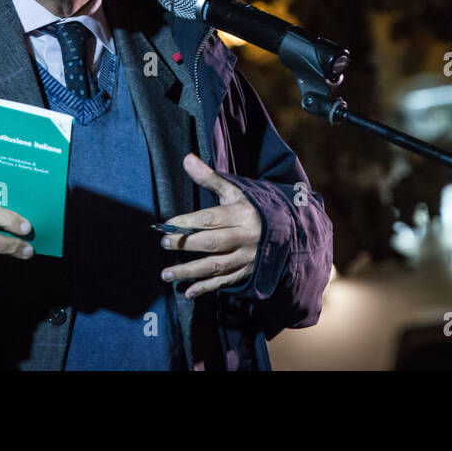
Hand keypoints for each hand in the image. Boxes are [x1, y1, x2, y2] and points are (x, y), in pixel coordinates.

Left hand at [159, 153, 261, 297]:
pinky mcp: (248, 272)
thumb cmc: (252, 207)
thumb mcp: (235, 190)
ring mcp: (247, 257)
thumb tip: (186, 158)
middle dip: (185, 244)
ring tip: (166, 274)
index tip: (166, 224)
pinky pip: (225, 281)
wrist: (287, 230)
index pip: (211, 218)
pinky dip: (206, 288)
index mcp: (242, 214)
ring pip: (215, 266)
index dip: (187, 222)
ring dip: (189, 272)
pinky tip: (188, 292)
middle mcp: (246, 237)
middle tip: (164, 243)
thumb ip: (209, 178)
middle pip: (212, 243)